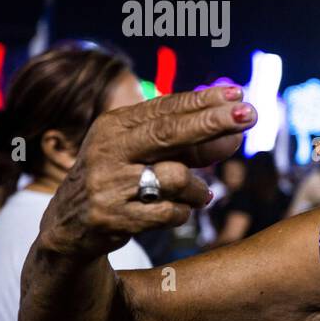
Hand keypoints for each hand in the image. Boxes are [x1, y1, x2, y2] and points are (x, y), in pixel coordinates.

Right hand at [36, 86, 256, 258]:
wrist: (70, 227)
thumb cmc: (120, 181)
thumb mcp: (146, 155)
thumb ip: (190, 146)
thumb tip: (236, 136)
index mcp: (114, 126)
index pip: (166, 107)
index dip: (205, 100)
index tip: (239, 93)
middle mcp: (107, 150)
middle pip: (168, 132)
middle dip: (212, 122)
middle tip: (249, 115)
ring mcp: (107, 185)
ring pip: (177, 177)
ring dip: (198, 189)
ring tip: (197, 195)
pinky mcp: (114, 218)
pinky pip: (171, 213)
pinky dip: (183, 212)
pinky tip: (176, 211)